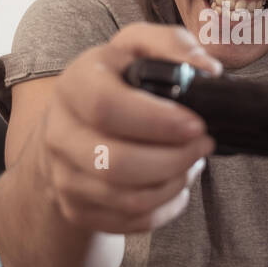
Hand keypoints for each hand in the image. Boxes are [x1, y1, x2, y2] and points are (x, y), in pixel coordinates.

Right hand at [35, 22, 220, 234]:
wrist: (68, 128)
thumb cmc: (112, 83)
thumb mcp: (136, 47)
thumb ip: (172, 45)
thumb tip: (208, 70)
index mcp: (74, 86)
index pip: (106, 107)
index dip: (156, 121)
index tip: (196, 124)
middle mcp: (59, 134)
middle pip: (116, 163)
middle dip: (174, 159)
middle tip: (203, 145)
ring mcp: (64, 177)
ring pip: (128, 199)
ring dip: (174, 183)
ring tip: (191, 161)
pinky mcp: (78, 210)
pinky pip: (131, 222)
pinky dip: (165, 207)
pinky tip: (175, 183)